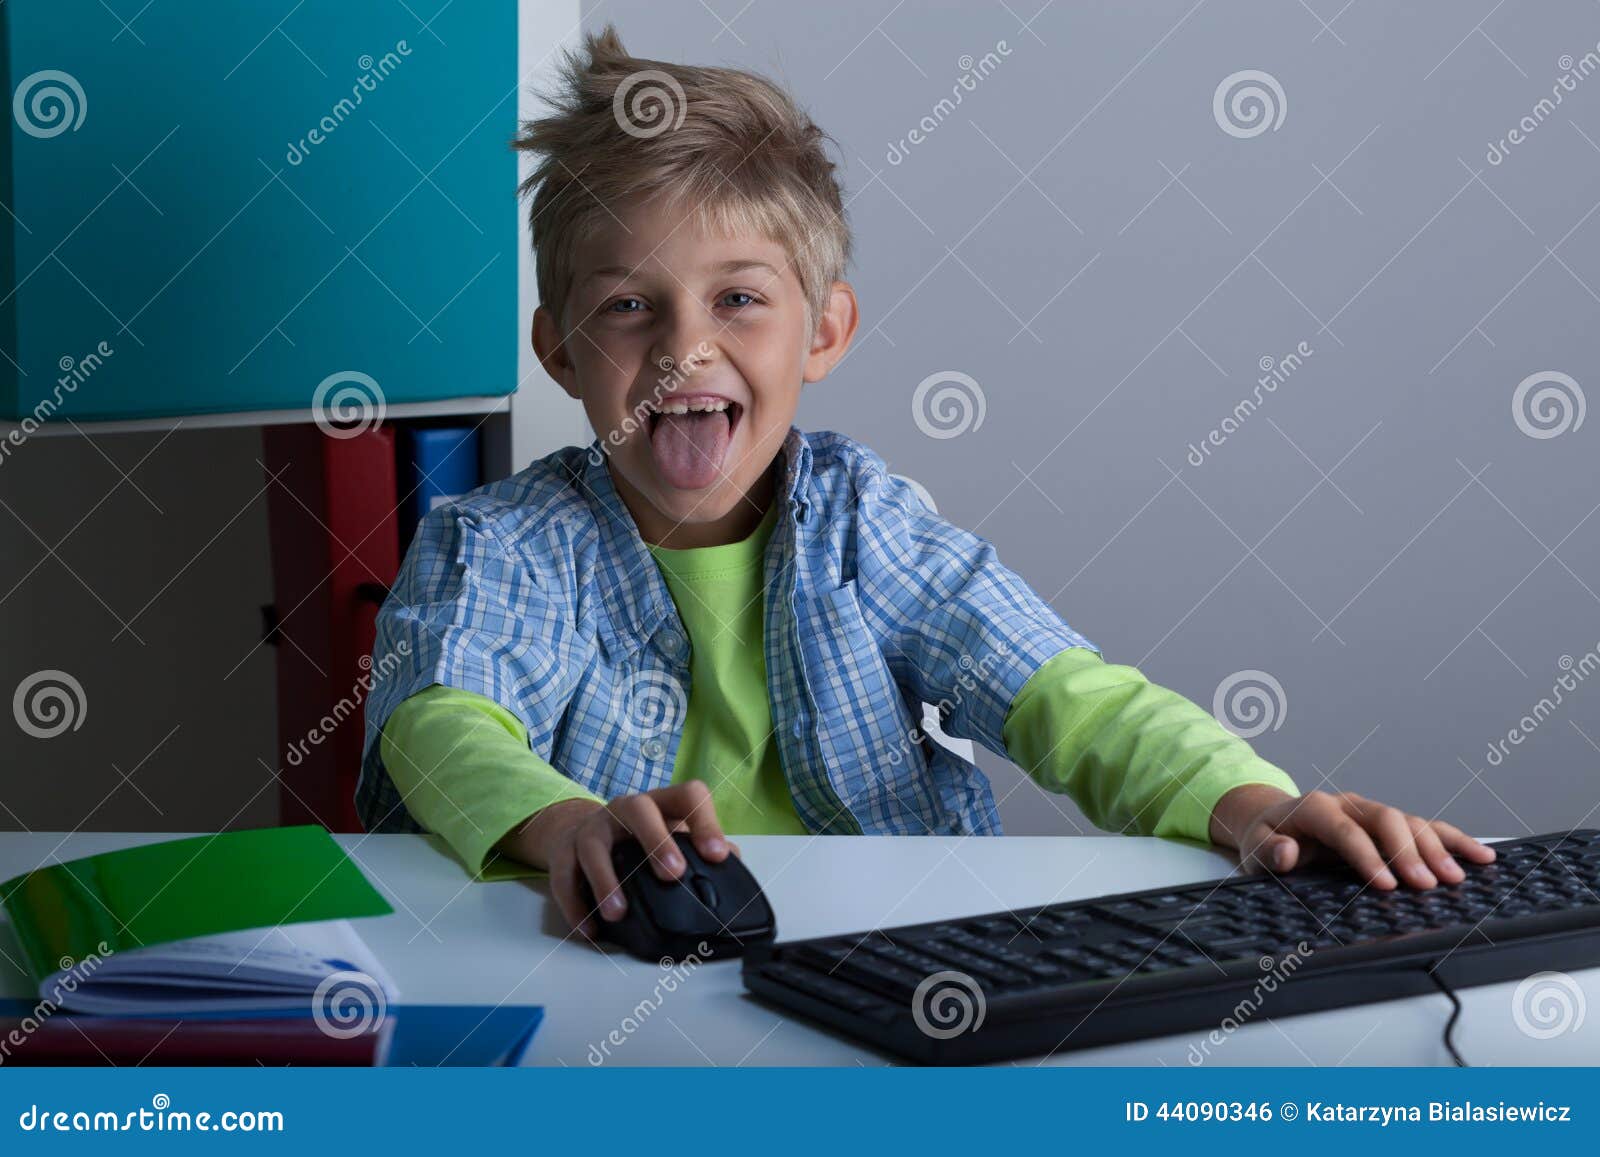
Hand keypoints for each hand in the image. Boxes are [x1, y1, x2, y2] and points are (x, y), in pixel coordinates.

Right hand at [505, 781, 733, 938]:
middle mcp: (625, 809)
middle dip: (656, 841)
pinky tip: (590, 929)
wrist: (575, 832)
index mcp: (660, 803)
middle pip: (639, 809)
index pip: (688, 795)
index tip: (717, 855)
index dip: (705, 821)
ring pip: (594, 844)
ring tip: (618, 913)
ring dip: (606, 879)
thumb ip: (698, 848)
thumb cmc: (636, 838)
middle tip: (672, 875)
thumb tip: (733, 866)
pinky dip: (575, 905)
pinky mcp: (564, 852)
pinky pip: (564, 877)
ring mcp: (592, 827)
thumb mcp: (670, 835)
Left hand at [1209, 784, 1496, 889]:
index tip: (1386, 885)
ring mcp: (1372, 812)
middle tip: (1425, 886)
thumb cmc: (1266, 840)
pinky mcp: (1390, 824)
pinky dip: (1454, 840)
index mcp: (1315, 808)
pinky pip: (1427, 828)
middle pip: (1386, 821)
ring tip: (1454, 879)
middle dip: (1407, 853)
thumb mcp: (1254, 848)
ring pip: (1411, 823)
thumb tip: (1287, 852)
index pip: (1346, 831)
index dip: (1367, 857)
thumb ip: (1268, 852)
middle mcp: (1349, 805)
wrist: (1273, 824)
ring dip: (1435, 850)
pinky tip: (1481, 856)